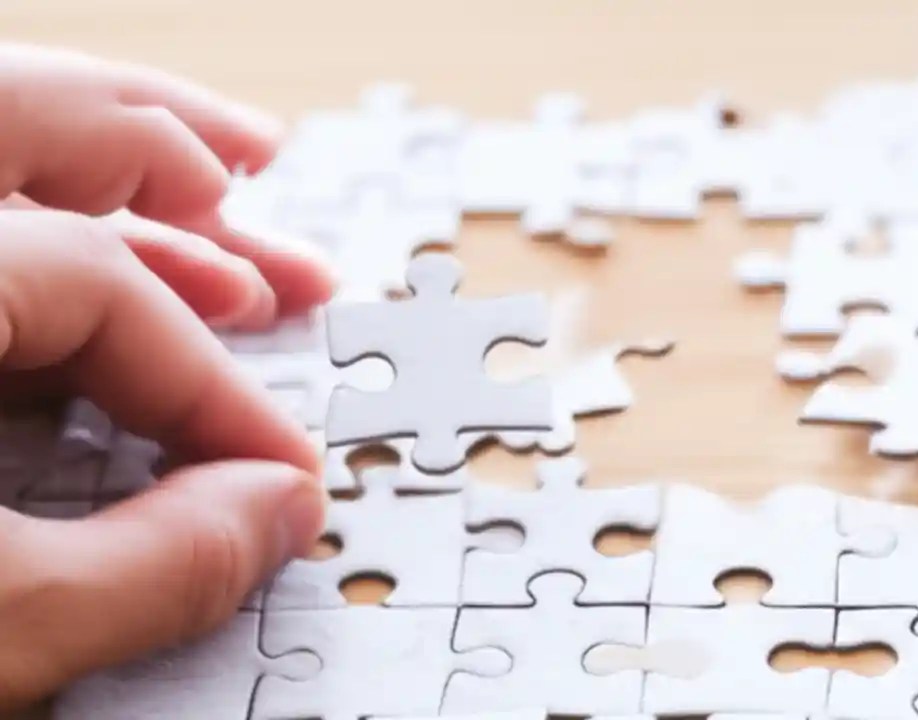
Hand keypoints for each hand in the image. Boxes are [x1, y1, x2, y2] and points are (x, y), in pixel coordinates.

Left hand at [0, 45, 328, 706]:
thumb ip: (157, 566)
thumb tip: (278, 514)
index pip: (105, 292)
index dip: (213, 386)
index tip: (278, 471)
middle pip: (37, 115)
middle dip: (189, 172)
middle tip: (292, 258)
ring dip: (118, 156)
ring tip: (229, 189)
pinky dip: (36, 208)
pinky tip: (95, 251)